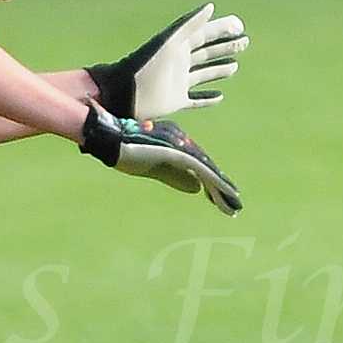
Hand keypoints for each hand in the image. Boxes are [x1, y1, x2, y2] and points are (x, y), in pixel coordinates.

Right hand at [79, 108, 242, 214]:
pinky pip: (200, 169)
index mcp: (174, 141)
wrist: (107, 137)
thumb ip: (174, 176)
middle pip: (205, 166)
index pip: (197, 163)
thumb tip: (197, 188)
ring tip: (235, 205)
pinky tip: (225, 194)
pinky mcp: (175, 152)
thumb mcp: (153, 168)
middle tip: (234, 203)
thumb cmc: (123, 149)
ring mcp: (179, 146)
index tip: (218, 197)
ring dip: (222, 189)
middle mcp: (181, 140)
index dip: (210, 179)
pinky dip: (214, 182)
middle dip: (220, 186)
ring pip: (206, 169)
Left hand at [87, 2, 247, 118]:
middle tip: (245, 41)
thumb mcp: (169, 42)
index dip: (222, 29)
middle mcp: (179, 63)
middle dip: (225, 46)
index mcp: (178, 47)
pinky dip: (207, 99)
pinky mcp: (175, 101)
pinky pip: (195, 100)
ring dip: (219, 69)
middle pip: (206, 52)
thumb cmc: (145, 65)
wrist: (125, 94)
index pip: (204, 34)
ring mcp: (178, 83)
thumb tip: (210, 6)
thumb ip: (189, 24)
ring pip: (203, 74)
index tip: (240, 25)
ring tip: (235, 66)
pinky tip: (219, 97)